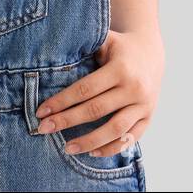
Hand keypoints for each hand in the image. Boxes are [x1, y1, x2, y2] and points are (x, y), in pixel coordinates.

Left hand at [34, 28, 163, 155]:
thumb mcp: (104, 40)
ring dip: (89, 141)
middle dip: (67, 121)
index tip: (41, 111)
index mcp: (120, 68)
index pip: (85, 89)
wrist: (151, 52)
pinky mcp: (148, 117)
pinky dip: (111, 148)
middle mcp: (134, 88)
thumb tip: (49, 58)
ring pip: (114, 129)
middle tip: (43, 129)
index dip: (62, 101)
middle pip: (96, 110)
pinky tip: (93, 153)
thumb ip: (83, 47)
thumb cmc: (119, 47)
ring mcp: (143, 105)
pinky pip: (130, 138)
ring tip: (67, 148)